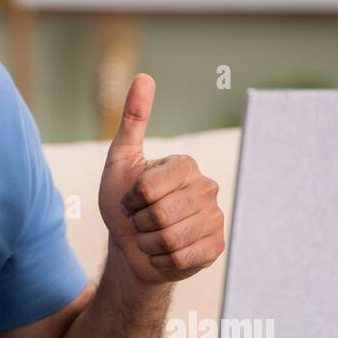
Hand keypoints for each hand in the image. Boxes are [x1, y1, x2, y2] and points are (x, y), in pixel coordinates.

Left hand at [97, 74, 224, 283]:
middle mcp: (207, 188)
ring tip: (150, 237)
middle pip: (160, 215)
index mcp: (186, 165)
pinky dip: (161, 261)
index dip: (131, 200)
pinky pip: (182, 259)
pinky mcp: (216, 247)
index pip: (148, 188)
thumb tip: (144, 77)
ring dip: (148, 244)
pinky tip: (162, 254)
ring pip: (170, 239)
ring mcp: (215, 218)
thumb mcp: (121, 160)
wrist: (131, 246)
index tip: (131, 200)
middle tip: (140, 221)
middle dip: (138, 224)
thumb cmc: (124, 203)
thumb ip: (133, 120)